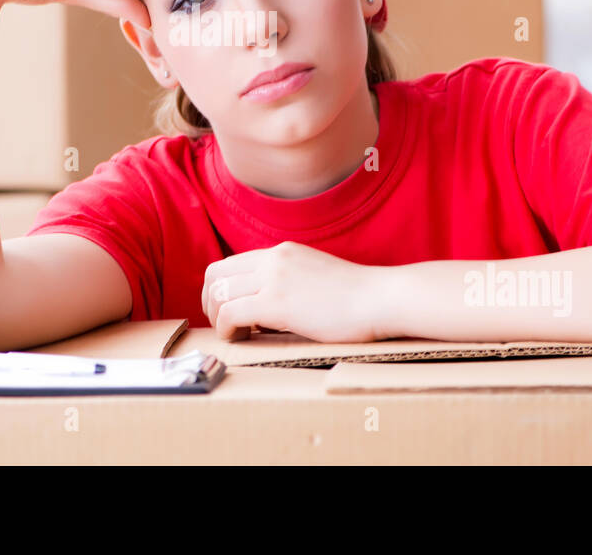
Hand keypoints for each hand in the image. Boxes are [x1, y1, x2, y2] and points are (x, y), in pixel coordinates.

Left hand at [200, 242, 382, 342]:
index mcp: (281, 252)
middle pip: (215, 274)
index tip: (227, 310)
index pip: (230, 263)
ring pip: (219, 294)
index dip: (219, 289)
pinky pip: (230, 313)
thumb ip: (290, 280)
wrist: (381, 298)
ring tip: (234, 334)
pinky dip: (226, 329)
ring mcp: (273, 279)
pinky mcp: (276, 303)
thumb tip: (267, 307)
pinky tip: (241, 339)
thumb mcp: (315, 275)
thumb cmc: (357, 296)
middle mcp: (273, 259)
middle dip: (210, 302)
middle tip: (223, 324)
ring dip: (217, 318)